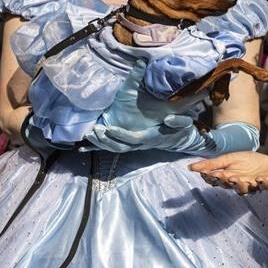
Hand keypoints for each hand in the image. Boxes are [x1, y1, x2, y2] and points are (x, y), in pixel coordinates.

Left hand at [83, 114, 197, 152]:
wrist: (177, 139)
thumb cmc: (179, 129)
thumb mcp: (184, 124)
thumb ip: (178, 122)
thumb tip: (168, 119)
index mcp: (149, 138)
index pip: (132, 138)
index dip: (120, 134)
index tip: (109, 128)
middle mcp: (139, 144)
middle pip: (120, 146)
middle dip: (106, 141)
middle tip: (94, 131)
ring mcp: (133, 145)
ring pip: (114, 148)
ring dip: (100, 143)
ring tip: (88, 135)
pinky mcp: (129, 143)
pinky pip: (112, 147)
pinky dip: (97, 148)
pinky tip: (83, 148)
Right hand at [189, 151, 267, 194]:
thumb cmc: (250, 162)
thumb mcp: (229, 159)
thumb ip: (212, 164)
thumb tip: (191, 167)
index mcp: (229, 178)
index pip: (217, 180)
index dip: (212, 178)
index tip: (206, 174)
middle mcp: (239, 185)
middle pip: (229, 185)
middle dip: (224, 181)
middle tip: (219, 175)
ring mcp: (254, 186)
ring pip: (244, 188)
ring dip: (239, 184)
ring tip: (235, 177)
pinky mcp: (267, 185)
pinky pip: (264, 186)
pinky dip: (262, 184)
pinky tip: (259, 179)